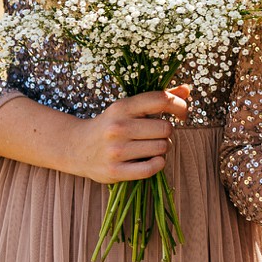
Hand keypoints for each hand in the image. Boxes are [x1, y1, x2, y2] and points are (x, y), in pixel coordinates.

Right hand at [65, 85, 189, 183]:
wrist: (75, 147)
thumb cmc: (110, 125)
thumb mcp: (128, 108)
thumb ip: (157, 99)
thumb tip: (186, 90)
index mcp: (122, 107)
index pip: (161, 100)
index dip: (179, 106)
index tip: (182, 113)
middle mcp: (118, 127)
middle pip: (166, 127)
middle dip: (168, 131)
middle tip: (158, 134)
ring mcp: (116, 150)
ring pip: (162, 147)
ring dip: (163, 148)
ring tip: (151, 146)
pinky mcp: (115, 171)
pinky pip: (152, 168)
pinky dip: (159, 163)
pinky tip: (153, 159)